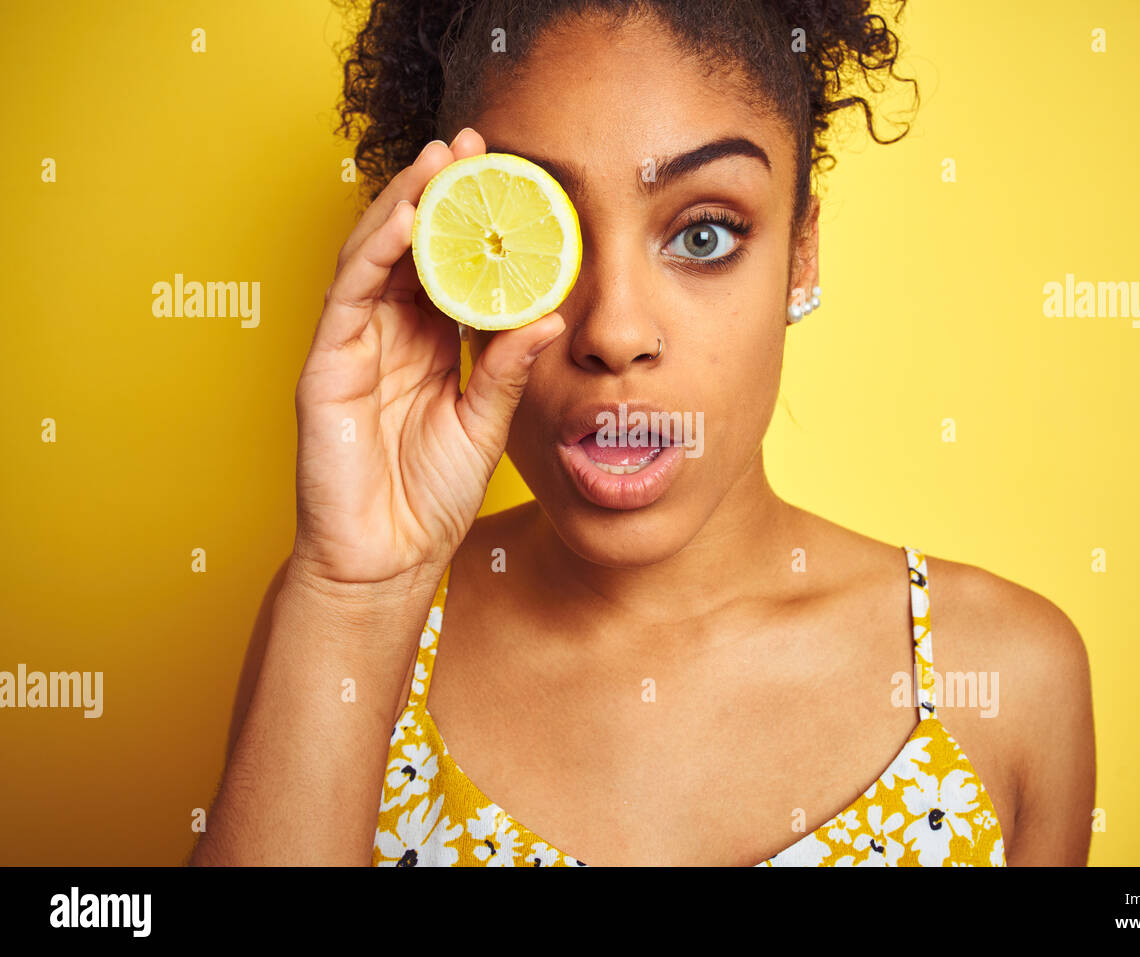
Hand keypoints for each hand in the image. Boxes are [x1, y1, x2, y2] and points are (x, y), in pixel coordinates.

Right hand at [291, 127, 564, 586]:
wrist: (386, 562)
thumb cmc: (431, 499)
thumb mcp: (484, 424)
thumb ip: (508, 369)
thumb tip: (550, 316)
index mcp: (429, 346)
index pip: (449, 268)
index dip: (472, 224)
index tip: (507, 179)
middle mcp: (389, 337)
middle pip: (410, 249)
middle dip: (438, 195)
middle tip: (473, 147)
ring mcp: (353, 347)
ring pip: (373, 258)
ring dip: (404, 205)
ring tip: (440, 163)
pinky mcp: (325, 366)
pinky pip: (347, 296)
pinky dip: (373, 252)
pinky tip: (405, 218)